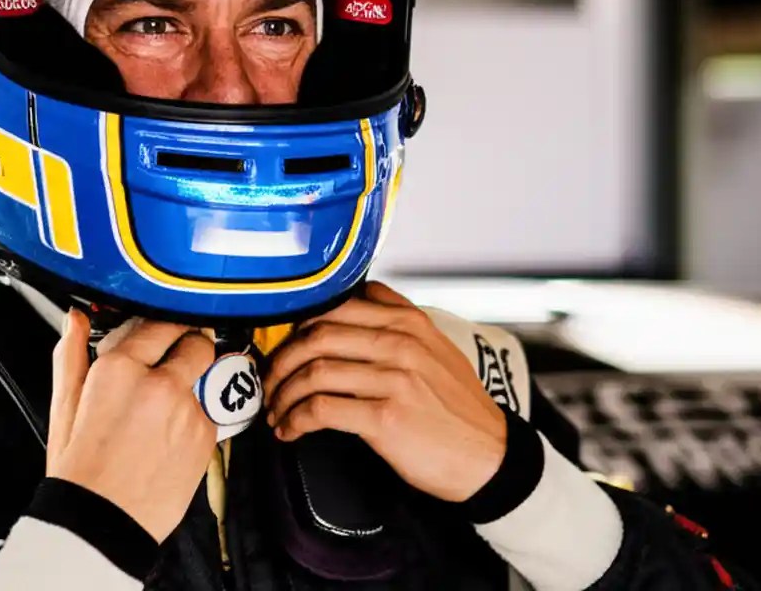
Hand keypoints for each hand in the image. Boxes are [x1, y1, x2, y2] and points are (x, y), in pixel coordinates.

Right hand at [47, 310, 216, 541]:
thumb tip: (75, 319)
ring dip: (190, 388)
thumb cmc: (80, 470)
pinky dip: (194, 420)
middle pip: (196, 342)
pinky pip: (208, 413)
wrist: (102, 524)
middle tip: (173, 363)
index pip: (159, 323)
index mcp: (119, 369)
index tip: (162, 334)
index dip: (163, 327)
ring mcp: (187, 410)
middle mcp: (159, 383)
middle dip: (188, 348)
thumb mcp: (64, 407)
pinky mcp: (206, 436)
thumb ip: (71, 355)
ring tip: (161, 417)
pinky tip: (168, 440)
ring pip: (203, 380)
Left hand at [262, 282, 507, 502]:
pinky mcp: (385, 417)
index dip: (298, 328)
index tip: (285, 347)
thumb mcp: (436, 348)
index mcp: (408, 321)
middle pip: (316, 336)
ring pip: (313, 372)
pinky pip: (321, 409)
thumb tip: (353, 303)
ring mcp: (393, 379)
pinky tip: (291, 430)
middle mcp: (399, 343)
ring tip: (277, 411)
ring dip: (283, 394)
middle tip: (271, 381)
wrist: (489, 457)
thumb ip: (397, 321)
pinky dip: (296, 419)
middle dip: (282, 361)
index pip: (335, 307)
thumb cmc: (458, 408)